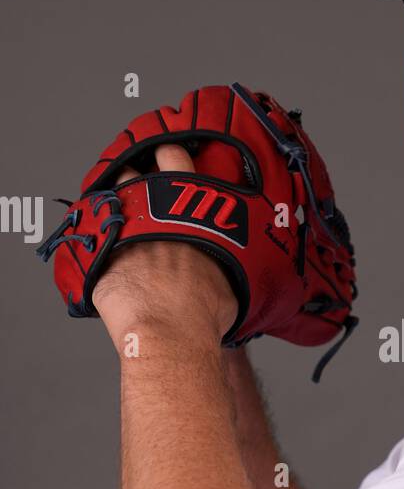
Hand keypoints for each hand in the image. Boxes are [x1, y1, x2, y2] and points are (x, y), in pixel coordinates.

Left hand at [92, 144, 237, 350]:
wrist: (171, 335)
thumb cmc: (202, 316)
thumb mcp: (229, 289)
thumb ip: (221, 271)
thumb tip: (226, 280)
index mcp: (190, 217)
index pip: (176, 163)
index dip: (169, 153)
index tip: (167, 152)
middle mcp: (154, 219)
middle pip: (134, 175)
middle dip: (133, 169)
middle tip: (135, 174)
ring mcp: (124, 236)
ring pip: (109, 204)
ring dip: (111, 206)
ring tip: (116, 215)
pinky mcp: (100, 260)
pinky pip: (90, 240)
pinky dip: (94, 243)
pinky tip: (96, 250)